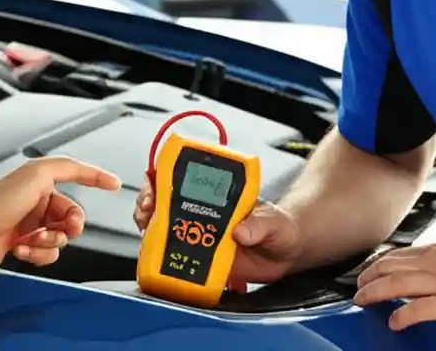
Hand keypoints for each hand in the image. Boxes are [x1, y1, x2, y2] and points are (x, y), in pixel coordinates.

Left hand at [0, 156, 120, 265]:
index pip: (75, 175)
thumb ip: (68, 167)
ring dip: (52, 240)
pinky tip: (23, 249)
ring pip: (61, 236)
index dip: (96, 178)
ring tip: (35, 240)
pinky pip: (47, 252)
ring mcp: (29, 224)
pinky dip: (39, 253)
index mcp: (39, 180)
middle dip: (71, 223)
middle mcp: (35, 200)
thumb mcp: (38, 173)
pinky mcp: (23, 246)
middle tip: (67, 228)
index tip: (114, 185)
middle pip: (72, 213)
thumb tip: (88, 170)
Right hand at [134, 179, 302, 285]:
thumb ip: (260, 225)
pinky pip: (176, 256)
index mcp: (219, 195)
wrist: (288, 255)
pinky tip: (157, 258)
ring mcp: (200, 234)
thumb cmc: (282, 228)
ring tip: (148, 233)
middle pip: (165, 200)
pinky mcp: (201, 259)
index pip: (185, 177)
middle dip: (148, 202)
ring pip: (164, 227)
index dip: (164, 177)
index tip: (156, 185)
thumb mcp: (275, 222)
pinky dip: (162, 257)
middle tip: (147, 210)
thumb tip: (241, 231)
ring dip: (150, 228)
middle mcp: (204, 211)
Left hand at [353, 236, 435, 330]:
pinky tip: (394, 321)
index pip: (400, 254)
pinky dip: (403, 314)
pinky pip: (420, 308)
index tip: (369, 270)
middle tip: (357, 287)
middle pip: (391, 267)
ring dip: (375, 292)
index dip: (380, 263)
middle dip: (369, 277)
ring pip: (397, 284)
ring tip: (362, 299)